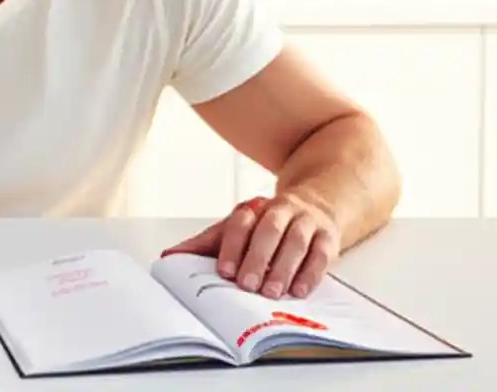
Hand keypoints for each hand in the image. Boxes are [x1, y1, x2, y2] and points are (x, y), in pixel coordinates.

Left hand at [161, 194, 340, 298]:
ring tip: (272, 292)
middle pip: (269, 230)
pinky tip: (299, 290)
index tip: (224, 270)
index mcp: (253, 209)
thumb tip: (169, 257)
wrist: (316, 204)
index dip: (231, 246)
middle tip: (247, 285)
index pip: (240, 222)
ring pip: (296, 241)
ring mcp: (306, 222)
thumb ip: (205, 245)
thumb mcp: (235, 230)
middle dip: (257, 258)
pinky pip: (321, 253)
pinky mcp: (328, 237)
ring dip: (283, 267)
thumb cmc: (267, 225)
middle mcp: (280, 210)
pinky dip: (310, 273)